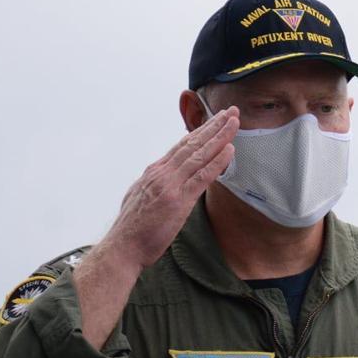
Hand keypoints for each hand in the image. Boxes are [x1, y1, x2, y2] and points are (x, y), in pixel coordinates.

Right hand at [99, 107, 238, 271]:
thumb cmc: (133, 228)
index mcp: (155, 172)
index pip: (182, 146)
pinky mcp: (178, 201)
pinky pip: (202, 177)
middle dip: (214, 126)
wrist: (122, 247)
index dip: (201, 131)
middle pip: (193, 143)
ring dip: (220, 137)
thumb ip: (157, 184)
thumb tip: (164, 178)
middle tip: (232, 111)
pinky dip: (217, 162)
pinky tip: (230, 150)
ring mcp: (171, 185)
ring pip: (199, 155)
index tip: (216, 119)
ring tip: (235, 122)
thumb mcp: (142, 197)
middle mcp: (163, 173)